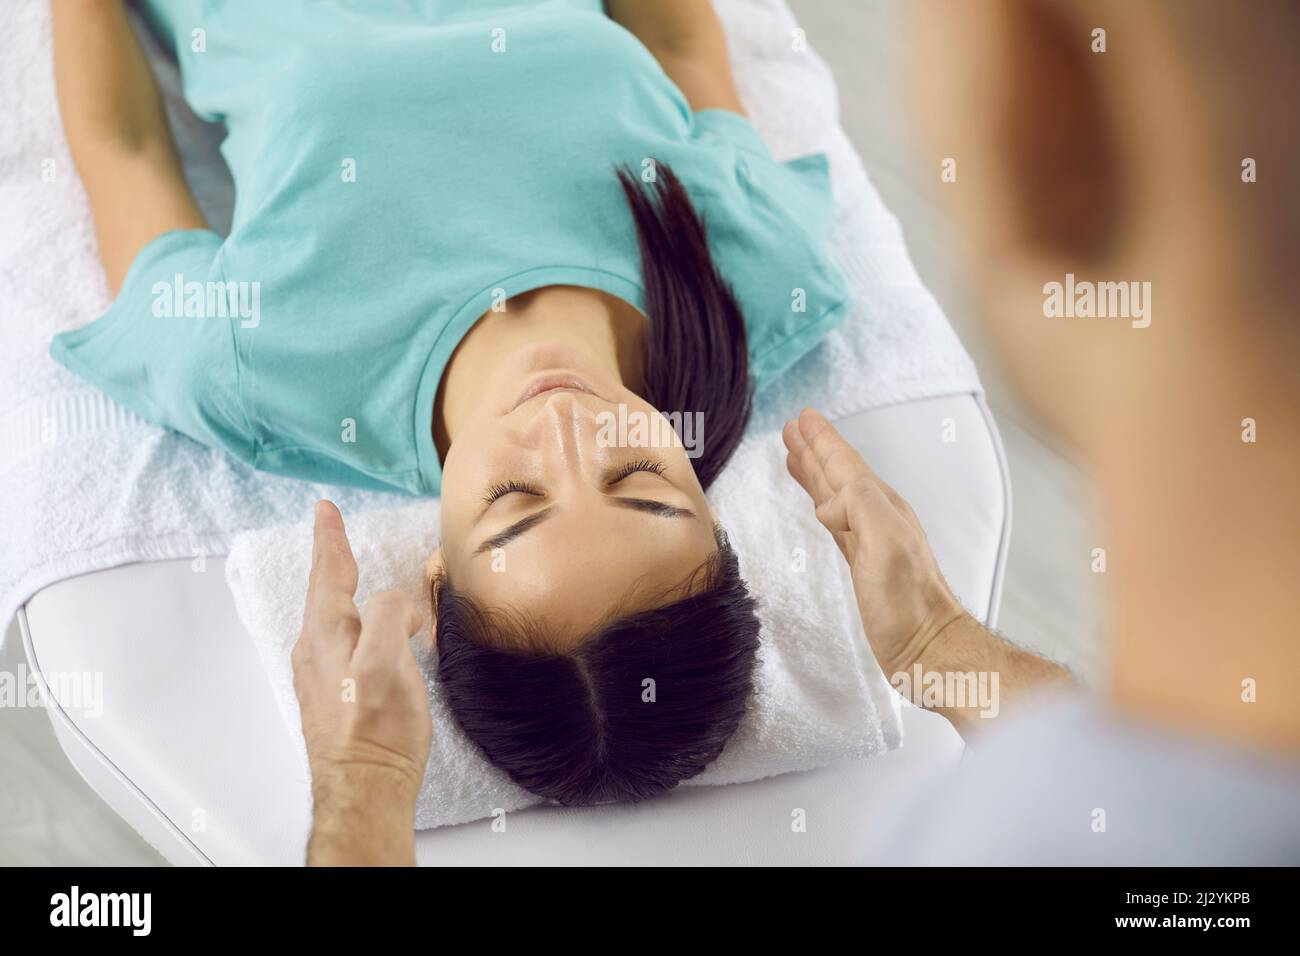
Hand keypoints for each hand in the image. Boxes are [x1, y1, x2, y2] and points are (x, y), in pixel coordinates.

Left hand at [291, 500, 431, 864]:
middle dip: (332, 562)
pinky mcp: (338, 699)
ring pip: (333, 621)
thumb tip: (396, 603)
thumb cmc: (375, 732)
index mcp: (327, 635)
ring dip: (343, 593)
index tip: (325, 510)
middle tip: (335, 535)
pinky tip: (367, 636)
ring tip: (350, 576)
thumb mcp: (385, 662)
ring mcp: (324, 678)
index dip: (330, 540)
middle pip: (325, 594)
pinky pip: (345, 646)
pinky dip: (356, 625)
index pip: (328, 574)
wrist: (364, 791)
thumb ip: (387, 617)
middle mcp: (317, 653)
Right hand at [782, 408, 964, 676]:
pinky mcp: (863, 564)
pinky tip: (817, 506)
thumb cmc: (909, 603)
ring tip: (795, 455)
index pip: (846, 466)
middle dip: (816, 450)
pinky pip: (836, 522)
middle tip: (793, 427)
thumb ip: (858, 508)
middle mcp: (878, 518)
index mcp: (882, 507)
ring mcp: (871, 540)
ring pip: (835, 495)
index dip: (824, 442)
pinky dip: (822, 506)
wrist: (929, 649)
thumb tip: (826, 502)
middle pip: (840, 474)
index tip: (803, 418)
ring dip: (816, 474)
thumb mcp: (886, 545)